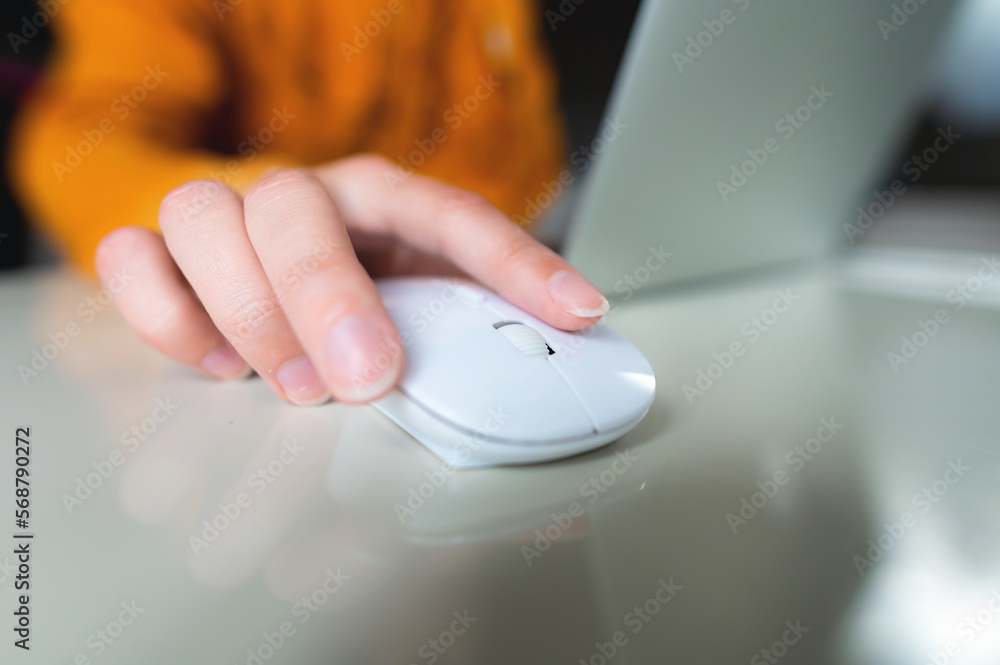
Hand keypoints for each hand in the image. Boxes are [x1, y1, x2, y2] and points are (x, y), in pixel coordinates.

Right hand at [95, 154, 609, 405]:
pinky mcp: (166, 253)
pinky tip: (220, 364)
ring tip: (293, 383)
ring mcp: (230, 219)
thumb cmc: (356, 294)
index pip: (451, 213)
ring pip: (202, 214)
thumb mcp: (421, 304)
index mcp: (383, 198)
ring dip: (246, 309)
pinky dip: (166, 314)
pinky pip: (133, 256)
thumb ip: (467, 327)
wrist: (266, 275)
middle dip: (326, 296)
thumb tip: (556, 356)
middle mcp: (306, 198)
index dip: (515, 260)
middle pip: (296, 206)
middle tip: (362, 377)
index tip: (575, 313)